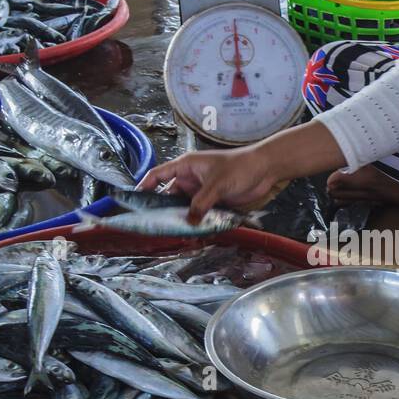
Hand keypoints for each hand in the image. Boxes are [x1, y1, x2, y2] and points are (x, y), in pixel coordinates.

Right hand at [138, 146, 276, 222]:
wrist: (264, 169)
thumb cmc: (240, 167)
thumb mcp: (217, 184)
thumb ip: (201, 203)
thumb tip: (189, 222)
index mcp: (186, 166)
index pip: (158, 175)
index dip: (144, 186)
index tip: (134, 200)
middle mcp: (191, 178)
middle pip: (170, 195)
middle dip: (164, 209)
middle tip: (156, 225)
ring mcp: (201, 190)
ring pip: (185, 207)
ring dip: (182, 218)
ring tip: (174, 232)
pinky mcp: (212, 201)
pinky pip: (199, 213)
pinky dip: (196, 221)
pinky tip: (193, 232)